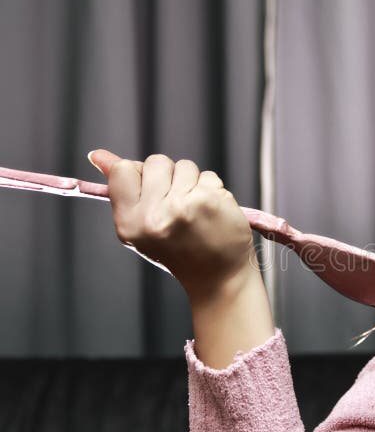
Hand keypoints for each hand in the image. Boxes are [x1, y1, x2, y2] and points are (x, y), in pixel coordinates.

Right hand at [88, 149, 253, 298]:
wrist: (218, 276)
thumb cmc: (179, 249)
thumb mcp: (142, 226)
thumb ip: (123, 190)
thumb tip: (99, 155)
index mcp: (129, 223)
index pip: (122, 170)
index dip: (140, 174)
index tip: (152, 189)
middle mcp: (152, 216)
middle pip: (155, 162)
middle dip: (169, 176)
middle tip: (177, 205)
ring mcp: (182, 206)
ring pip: (184, 166)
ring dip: (192, 182)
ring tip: (196, 210)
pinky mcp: (209, 201)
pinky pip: (208, 175)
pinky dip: (213, 189)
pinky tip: (213, 212)